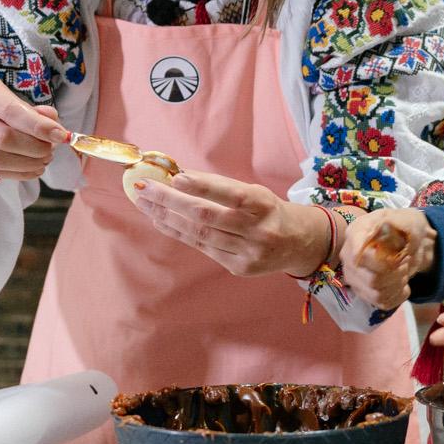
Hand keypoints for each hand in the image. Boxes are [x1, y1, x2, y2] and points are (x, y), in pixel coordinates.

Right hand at [0, 75, 69, 237]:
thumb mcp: (14, 102)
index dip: (38, 125)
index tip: (59, 135)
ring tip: (44, 160)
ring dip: (28, 162)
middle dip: (34, 147)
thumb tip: (53, 121)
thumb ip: (35, 112)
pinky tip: (33, 168)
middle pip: (2, 136)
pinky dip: (20, 172)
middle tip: (50, 150)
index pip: (10, 110)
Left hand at [128, 169, 329, 277]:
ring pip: (199, 234)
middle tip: (144, 188)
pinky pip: (203, 248)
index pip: (230, 194)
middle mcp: (258, 231)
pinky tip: (162, 221)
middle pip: (207, 216)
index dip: (202, 186)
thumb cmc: (268, 211)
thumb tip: (178, 176)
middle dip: (170, 201)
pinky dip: (179, 233)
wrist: (299, 243)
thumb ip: (220, 186)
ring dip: (167, 217)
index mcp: (264, 205)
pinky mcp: (240, 268)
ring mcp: (249, 253)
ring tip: (145, 204)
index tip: (175, 176)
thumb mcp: (253, 192)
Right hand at [341, 209, 434, 308]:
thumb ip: (385, 227)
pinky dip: (399, 295)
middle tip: (404, 261)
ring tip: (403, 271)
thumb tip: (362, 249)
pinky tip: (402, 283)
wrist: (410, 239)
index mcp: (355, 235)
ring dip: (398, 284)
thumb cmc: (404, 226)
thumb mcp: (400, 218)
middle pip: (372, 279)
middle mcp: (349, 258)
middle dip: (396, 273)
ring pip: (377, 294)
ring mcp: (354, 277)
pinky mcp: (364, 292)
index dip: (382, 263)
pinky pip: (382, 303)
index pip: (359, 257)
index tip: (399, 256)